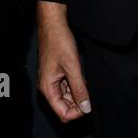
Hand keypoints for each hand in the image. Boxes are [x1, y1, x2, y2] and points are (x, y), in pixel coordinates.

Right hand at [36, 0, 91, 122]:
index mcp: (48, 88)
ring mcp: (53, 81)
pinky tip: (82, 76)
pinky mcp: (57, 75)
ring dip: (78, 93)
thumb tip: (86, 107)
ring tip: (85, 80)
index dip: (77, 112)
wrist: (53, 24)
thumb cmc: (58, 41)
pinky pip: (68, 88)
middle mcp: (48, 87)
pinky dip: (77, 85)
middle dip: (79, 102)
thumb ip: (79, 89)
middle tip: (89, 90)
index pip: (63, 113)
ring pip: (68, 98)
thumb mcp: (72, 67)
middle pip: (65, 107)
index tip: (89, 102)